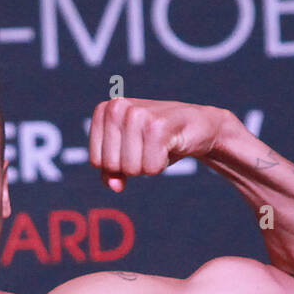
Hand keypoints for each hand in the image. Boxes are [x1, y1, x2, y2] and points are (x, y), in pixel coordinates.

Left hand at [89, 98, 228, 191]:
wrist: (196, 125)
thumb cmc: (157, 140)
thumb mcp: (128, 155)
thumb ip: (111, 172)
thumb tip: (114, 186)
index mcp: (104, 111)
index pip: (96, 161)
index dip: (117, 165)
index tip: (134, 148)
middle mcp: (117, 108)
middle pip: (112, 165)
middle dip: (133, 166)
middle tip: (149, 147)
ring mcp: (137, 114)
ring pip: (131, 169)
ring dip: (148, 165)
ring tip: (159, 145)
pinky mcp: (158, 126)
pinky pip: (151, 168)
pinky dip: (161, 164)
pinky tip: (169, 146)